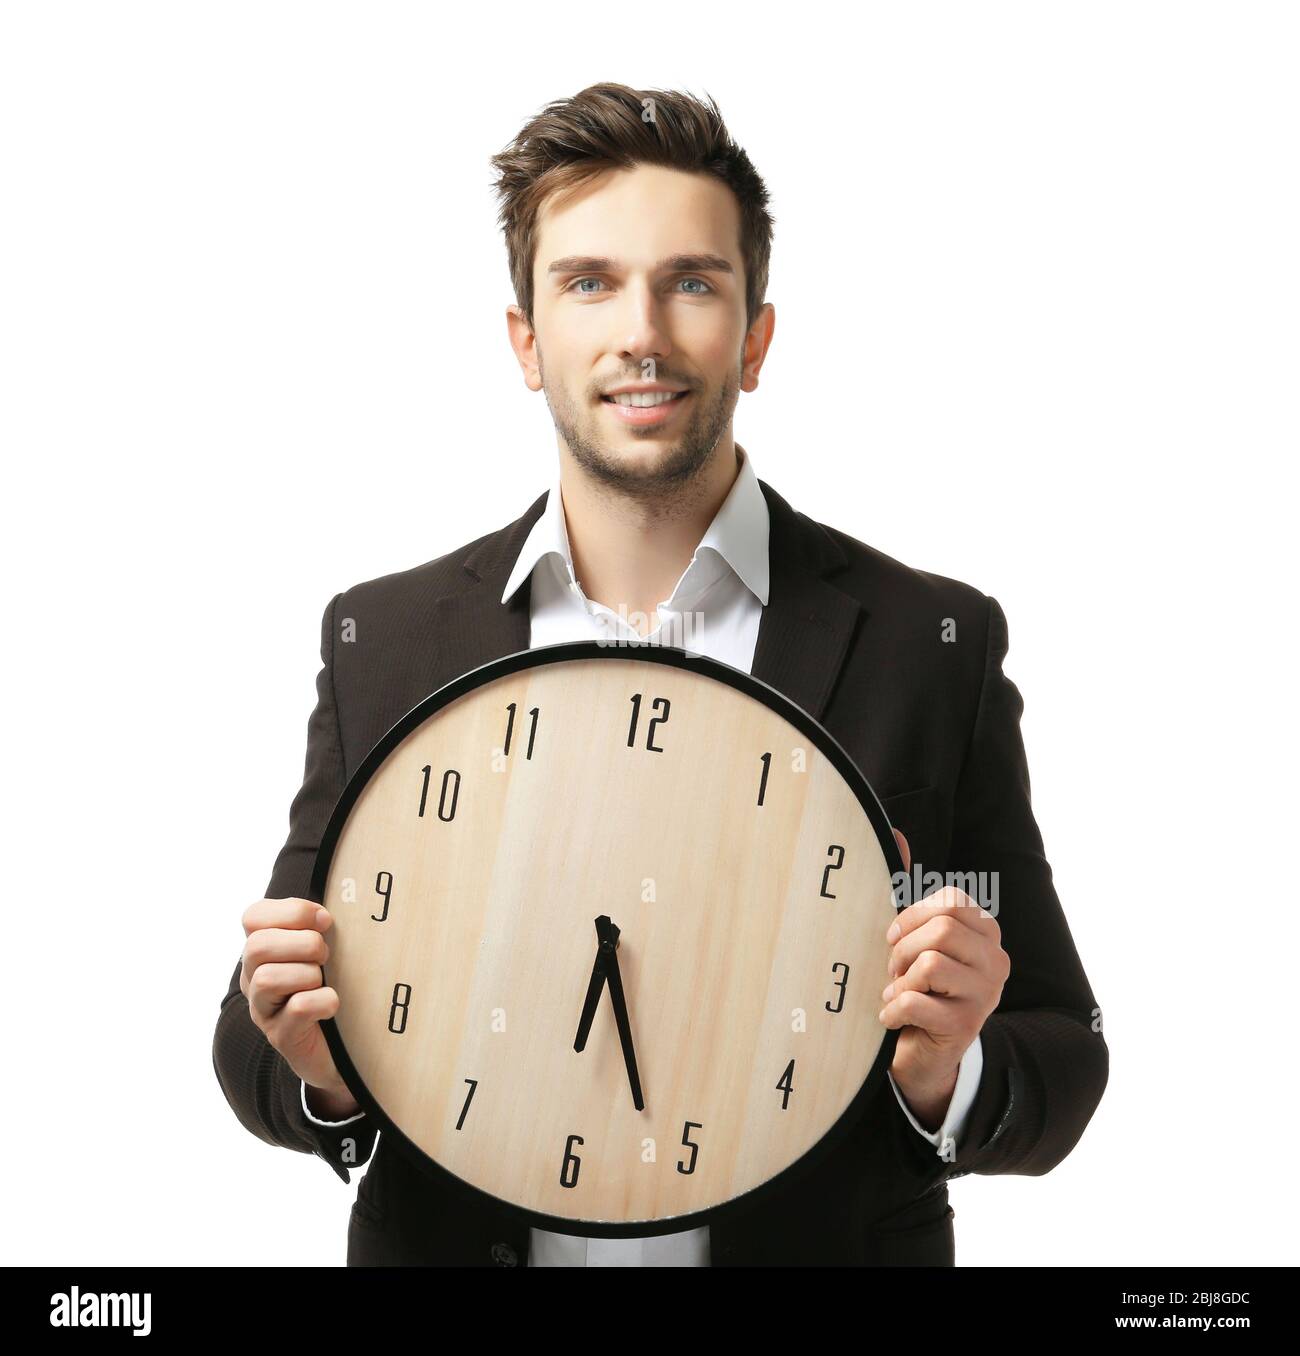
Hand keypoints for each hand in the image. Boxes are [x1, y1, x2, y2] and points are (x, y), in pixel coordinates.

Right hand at [239, 897, 358, 1116]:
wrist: (344, 1047)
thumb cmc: (334, 987)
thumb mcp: (325, 951)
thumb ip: (319, 926)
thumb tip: (328, 912)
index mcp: (263, 950)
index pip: (253, 916)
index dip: (292, 911)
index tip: (326, 921)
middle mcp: (254, 978)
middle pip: (257, 946)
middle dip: (302, 943)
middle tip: (326, 956)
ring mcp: (264, 1010)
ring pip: (268, 979)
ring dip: (307, 973)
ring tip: (324, 981)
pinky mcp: (282, 1036)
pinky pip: (296, 1008)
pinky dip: (321, 1000)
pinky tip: (333, 1004)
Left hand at [880, 831, 1008, 1130]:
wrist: (919, 1052)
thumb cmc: (913, 985)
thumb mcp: (909, 936)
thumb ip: (904, 888)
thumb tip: (894, 833)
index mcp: (985, 934)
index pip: (952, 901)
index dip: (913, 916)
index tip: (894, 937)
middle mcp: (995, 962)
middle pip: (943, 929)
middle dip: (903, 949)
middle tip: (894, 970)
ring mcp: (986, 995)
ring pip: (930, 963)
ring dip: (898, 980)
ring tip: (896, 993)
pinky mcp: (965, 1027)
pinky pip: (916, 1001)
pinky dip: (892, 1009)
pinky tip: (893, 1017)